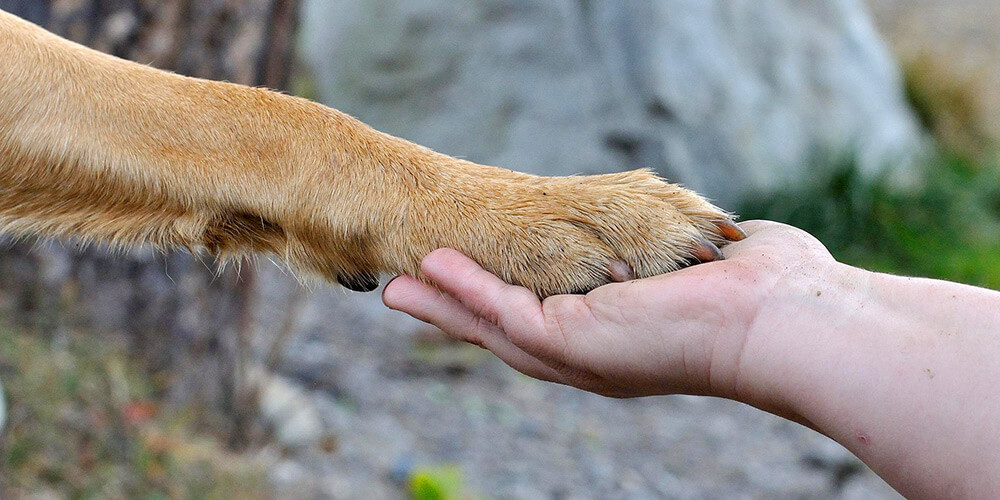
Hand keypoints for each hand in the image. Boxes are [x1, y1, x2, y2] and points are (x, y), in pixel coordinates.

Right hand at [382, 220, 837, 399]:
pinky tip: (431, 270)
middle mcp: (592, 356)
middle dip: (455, 312)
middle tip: (405, 294)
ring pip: (492, 328)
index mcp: (617, 339)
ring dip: (444, 305)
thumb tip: (712, 236)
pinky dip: (465, 291)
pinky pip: (504, 312)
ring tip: (399, 286)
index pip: (546, 319)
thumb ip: (683, 251)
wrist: (783, 318)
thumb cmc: (762, 290)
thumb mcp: (702, 263)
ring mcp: (579, 354)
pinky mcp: (573, 342)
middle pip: (506, 333)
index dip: (501, 301)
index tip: (465, 280)